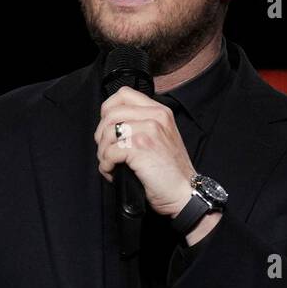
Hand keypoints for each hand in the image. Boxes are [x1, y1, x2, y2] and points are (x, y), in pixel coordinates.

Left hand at [95, 86, 193, 217]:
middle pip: (110, 113)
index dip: (108, 110)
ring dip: (102, 152)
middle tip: (106, 151)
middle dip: (101, 135)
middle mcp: (155, 116)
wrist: (185, 193)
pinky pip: (110, 152)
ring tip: (109, 164)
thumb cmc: (171, 172)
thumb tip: (112, 125)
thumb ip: (143, 124)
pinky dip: (105, 165)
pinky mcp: (140, 148)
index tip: (108, 128)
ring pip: (107, 132)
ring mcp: (148, 131)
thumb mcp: (162, 137)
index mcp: (160, 111)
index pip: (124, 94)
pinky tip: (112, 173)